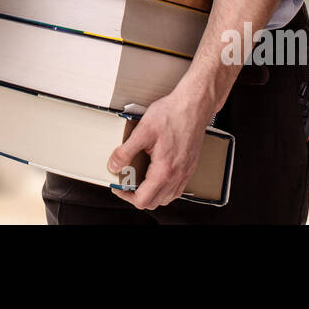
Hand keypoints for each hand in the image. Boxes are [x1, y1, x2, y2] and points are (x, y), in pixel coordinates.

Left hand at [107, 87, 214, 210]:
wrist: (194, 106)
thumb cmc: (172, 114)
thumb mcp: (143, 131)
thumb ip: (126, 151)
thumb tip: (114, 166)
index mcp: (164, 170)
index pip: (143, 199)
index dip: (126, 196)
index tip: (118, 186)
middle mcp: (177, 175)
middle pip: (154, 202)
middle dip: (137, 197)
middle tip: (127, 183)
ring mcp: (186, 172)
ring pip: (167, 197)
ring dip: (152, 194)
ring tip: (140, 180)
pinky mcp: (190, 167)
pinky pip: (177, 188)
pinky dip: (164, 188)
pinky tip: (157, 175)